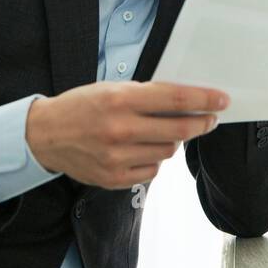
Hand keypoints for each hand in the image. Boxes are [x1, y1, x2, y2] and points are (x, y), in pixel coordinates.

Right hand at [25, 81, 229, 188]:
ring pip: (168, 151)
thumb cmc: (82, 106)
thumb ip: (147, 95)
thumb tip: (188, 101)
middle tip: (210, 119)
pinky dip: (154, 159)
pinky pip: (153, 170)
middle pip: (179, 129)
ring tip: (159, 131)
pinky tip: (142, 149)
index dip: (204, 99)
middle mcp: (120, 129)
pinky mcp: (113, 179)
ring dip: (173, 140)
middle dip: (202, 123)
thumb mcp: (112, 88)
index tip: (222, 99)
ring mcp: (117, 158)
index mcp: (120, 100)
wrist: (45, 135)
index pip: (175, 99)